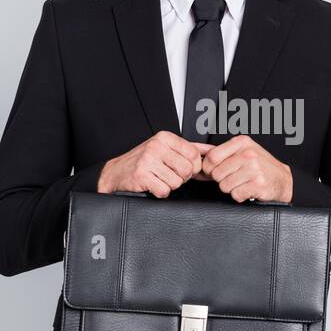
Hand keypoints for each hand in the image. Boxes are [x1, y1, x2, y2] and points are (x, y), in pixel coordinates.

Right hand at [98, 132, 213, 197]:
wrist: (116, 173)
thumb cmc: (144, 162)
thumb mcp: (167, 150)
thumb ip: (191, 149)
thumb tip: (215, 152)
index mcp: (165, 137)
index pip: (194, 154)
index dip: (192, 167)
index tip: (182, 168)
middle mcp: (156, 146)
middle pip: (187, 170)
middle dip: (181, 178)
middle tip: (168, 175)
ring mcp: (147, 160)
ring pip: (177, 182)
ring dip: (170, 185)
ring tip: (158, 178)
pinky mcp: (141, 175)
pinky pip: (164, 190)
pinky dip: (160, 192)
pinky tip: (152, 185)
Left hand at [200, 135, 292, 202]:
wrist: (282, 179)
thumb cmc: (259, 165)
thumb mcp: (241, 152)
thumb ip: (217, 152)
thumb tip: (194, 152)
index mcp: (241, 142)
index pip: (212, 157)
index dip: (209, 168)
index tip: (215, 171)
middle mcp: (248, 154)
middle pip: (217, 174)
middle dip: (222, 179)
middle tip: (234, 177)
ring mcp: (254, 169)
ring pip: (224, 186)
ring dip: (231, 188)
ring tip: (242, 183)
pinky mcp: (258, 185)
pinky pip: (236, 195)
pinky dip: (240, 196)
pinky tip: (248, 189)